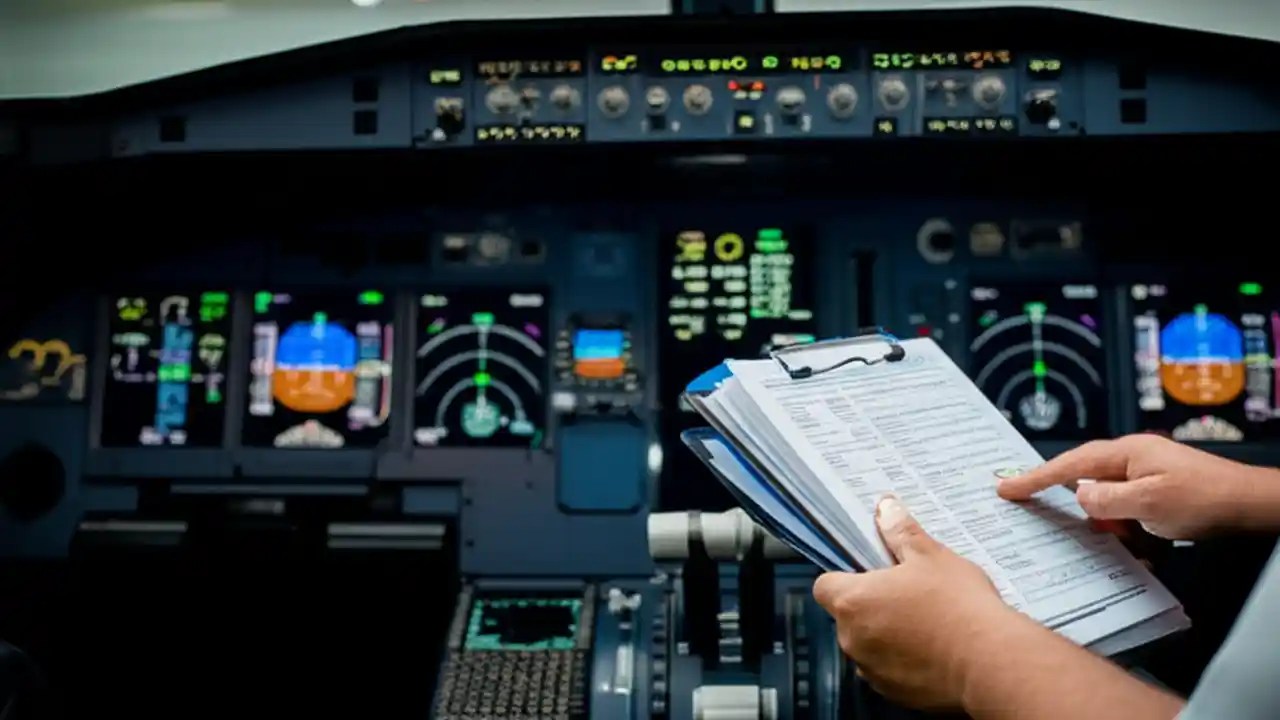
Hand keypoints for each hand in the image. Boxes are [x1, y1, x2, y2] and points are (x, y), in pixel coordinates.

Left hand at [812, 496, 1017, 710]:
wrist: (992, 663)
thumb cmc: (958, 605)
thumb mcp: (930, 556)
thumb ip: (900, 532)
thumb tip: (885, 507)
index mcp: (853, 602)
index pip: (825, 586)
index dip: (844, 577)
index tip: (870, 573)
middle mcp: (853, 640)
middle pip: (848, 615)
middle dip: (871, 604)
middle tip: (908, 592)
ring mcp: (872, 670)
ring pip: (869, 644)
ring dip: (888, 633)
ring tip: (927, 621)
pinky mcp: (894, 694)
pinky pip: (889, 670)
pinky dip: (904, 660)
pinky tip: (935, 648)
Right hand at [997, 433, 1278, 539]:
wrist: (1250, 504)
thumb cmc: (1206, 499)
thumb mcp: (1149, 503)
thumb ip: (1107, 500)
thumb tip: (1079, 496)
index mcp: (1126, 454)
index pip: (1068, 466)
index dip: (1034, 478)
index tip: (1006, 487)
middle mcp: (1133, 459)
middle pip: (1083, 474)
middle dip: (1058, 490)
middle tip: (1025, 498)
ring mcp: (1147, 474)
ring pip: (1105, 494)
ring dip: (1098, 515)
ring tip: (1092, 530)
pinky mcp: (1159, 492)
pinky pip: (1126, 506)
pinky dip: (1120, 522)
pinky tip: (1128, 539)